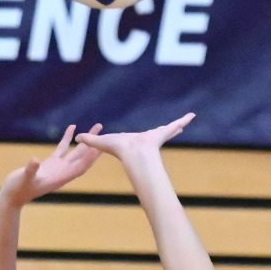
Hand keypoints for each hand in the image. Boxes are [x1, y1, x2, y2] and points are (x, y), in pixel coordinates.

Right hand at [0, 124, 102, 204]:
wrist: (12, 196)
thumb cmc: (17, 190)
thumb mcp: (24, 179)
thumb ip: (30, 171)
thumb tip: (35, 160)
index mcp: (60, 178)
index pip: (80, 167)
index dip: (90, 157)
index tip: (100, 145)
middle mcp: (63, 173)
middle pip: (84, 158)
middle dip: (95, 145)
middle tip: (104, 131)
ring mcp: (58, 168)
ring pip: (76, 152)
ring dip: (86, 140)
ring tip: (96, 127)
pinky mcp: (50, 163)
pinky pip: (62, 148)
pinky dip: (68, 138)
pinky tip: (72, 127)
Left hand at [76, 113, 194, 163]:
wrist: (135, 155)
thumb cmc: (121, 151)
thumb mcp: (103, 142)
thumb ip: (92, 141)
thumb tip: (78, 139)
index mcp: (139, 140)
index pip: (143, 137)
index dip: (144, 138)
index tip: (148, 137)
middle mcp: (151, 137)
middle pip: (161, 132)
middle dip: (168, 130)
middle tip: (176, 127)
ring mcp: (159, 135)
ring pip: (170, 128)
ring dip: (179, 124)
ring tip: (189, 118)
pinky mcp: (164, 132)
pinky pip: (175, 125)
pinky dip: (184, 119)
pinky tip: (192, 114)